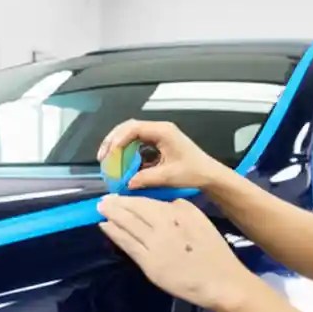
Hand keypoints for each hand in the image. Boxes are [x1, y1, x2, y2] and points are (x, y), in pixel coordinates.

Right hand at [96, 120, 230, 190]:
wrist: (210, 174)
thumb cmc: (193, 172)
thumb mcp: (168, 176)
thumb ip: (145, 179)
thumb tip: (125, 184)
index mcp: (163, 131)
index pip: (134, 128)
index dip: (118, 140)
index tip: (109, 154)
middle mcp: (160, 129)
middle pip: (129, 127)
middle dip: (113, 140)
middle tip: (102, 157)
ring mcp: (159, 135)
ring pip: (132, 133)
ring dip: (119, 144)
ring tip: (108, 159)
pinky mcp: (159, 143)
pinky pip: (138, 142)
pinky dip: (127, 150)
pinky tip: (122, 163)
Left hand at [97, 195, 255, 310]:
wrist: (220, 281)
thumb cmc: (214, 252)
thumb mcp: (201, 220)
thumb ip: (181, 209)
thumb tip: (164, 205)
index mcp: (179, 212)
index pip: (148, 202)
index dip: (131, 198)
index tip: (119, 195)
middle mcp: (165, 224)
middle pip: (134, 210)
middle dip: (116, 204)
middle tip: (103, 200)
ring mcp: (155, 244)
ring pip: (128, 225)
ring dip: (112, 215)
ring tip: (100, 209)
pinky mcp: (150, 263)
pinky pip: (128, 244)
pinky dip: (114, 233)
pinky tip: (105, 226)